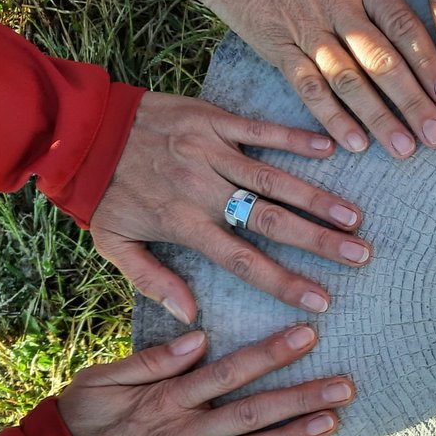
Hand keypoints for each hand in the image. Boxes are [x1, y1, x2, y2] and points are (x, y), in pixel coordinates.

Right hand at [57, 325, 350, 435]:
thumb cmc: (71, 424)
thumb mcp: (100, 380)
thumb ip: (152, 360)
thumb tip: (199, 337)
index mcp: (167, 398)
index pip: (230, 370)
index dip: (271, 353)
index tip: (309, 336)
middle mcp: (184, 432)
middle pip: (253, 410)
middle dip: (302, 395)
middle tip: (346, 385)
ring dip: (294, 435)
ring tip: (335, 421)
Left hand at [91, 92, 368, 322]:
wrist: (77, 129)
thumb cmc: (99, 192)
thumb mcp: (113, 244)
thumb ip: (152, 281)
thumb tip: (190, 317)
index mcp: (184, 224)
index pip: (244, 260)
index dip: (284, 282)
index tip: (320, 301)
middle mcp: (204, 189)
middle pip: (270, 221)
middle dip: (318, 241)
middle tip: (359, 255)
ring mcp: (211, 151)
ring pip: (272, 178)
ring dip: (316, 197)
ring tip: (354, 216)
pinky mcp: (211, 118)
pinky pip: (259, 129)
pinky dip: (294, 137)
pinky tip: (329, 149)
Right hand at [126, 0, 435, 157]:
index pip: (404, 23)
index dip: (431, 60)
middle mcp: (335, 2)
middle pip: (384, 60)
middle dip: (414, 101)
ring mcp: (304, 27)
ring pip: (351, 81)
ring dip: (380, 118)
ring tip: (405, 149)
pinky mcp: (273, 45)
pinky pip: (308, 88)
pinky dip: (331, 118)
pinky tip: (353, 143)